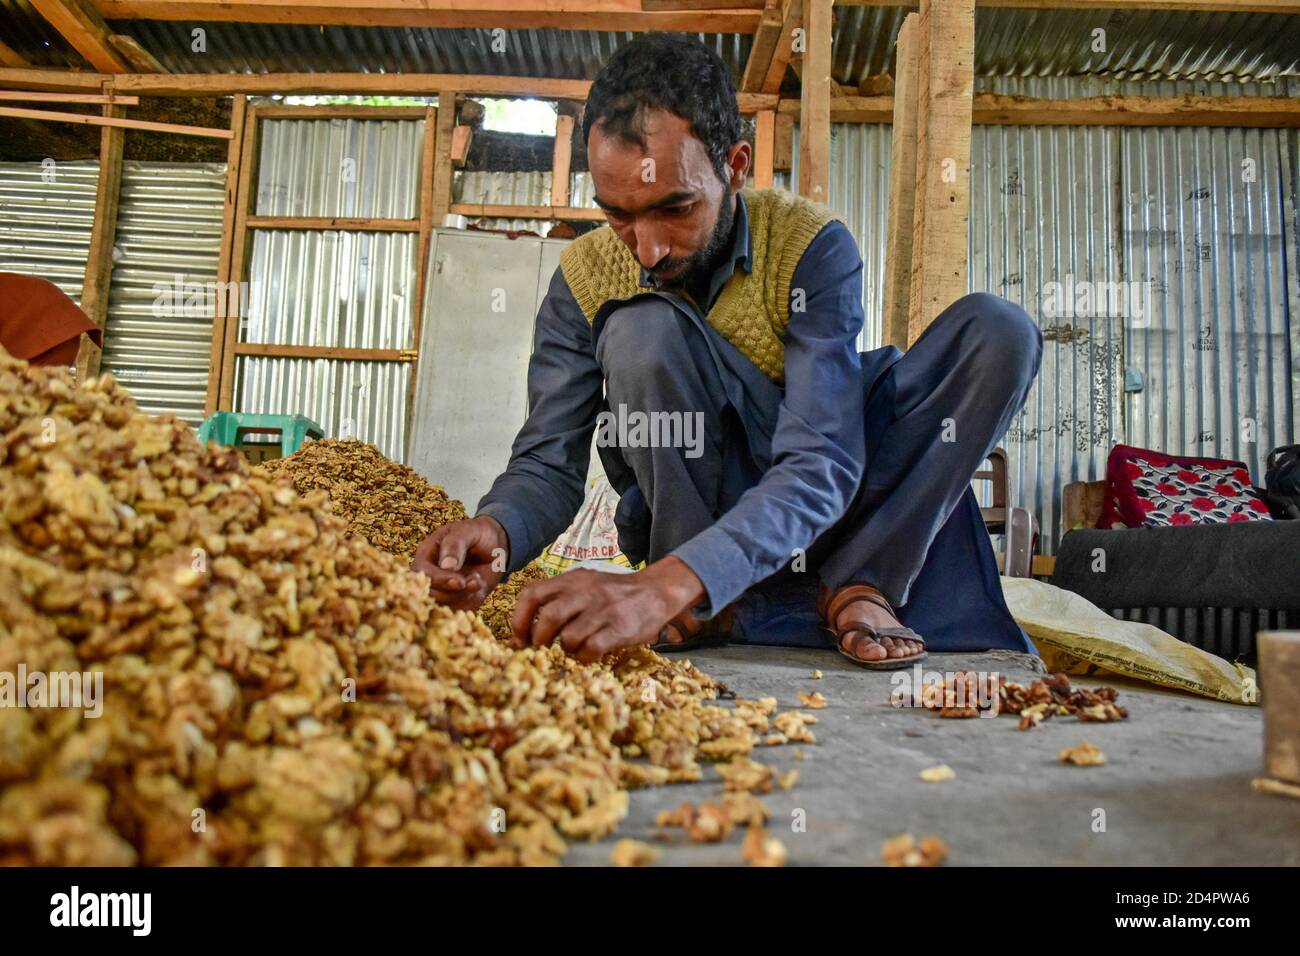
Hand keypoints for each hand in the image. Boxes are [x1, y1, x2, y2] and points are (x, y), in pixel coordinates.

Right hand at [411, 516, 508, 610]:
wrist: (494, 544)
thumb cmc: (476, 533)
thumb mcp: (466, 531)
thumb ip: (454, 545)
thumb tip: (446, 565)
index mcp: (426, 556)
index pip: (422, 574)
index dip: (439, 580)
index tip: (459, 582)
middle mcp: (430, 575)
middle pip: (430, 595)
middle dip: (453, 593)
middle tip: (474, 582)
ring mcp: (443, 590)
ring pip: (445, 606)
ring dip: (464, 597)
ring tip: (477, 580)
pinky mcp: (457, 600)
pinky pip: (460, 610)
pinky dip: (472, 601)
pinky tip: (479, 586)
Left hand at [511, 557, 705, 662]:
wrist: (656, 591)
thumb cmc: (614, 594)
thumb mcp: (585, 584)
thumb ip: (560, 598)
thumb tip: (528, 630)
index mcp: (571, 580)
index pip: (532, 594)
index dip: (519, 620)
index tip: (519, 639)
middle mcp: (585, 592)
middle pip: (548, 617)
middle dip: (539, 640)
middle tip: (542, 651)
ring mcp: (603, 610)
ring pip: (568, 637)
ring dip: (565, 650)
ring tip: (572, 650)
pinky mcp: (619, 628)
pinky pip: (591, 648)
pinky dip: (584, 657)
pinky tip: (590, 654)